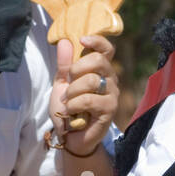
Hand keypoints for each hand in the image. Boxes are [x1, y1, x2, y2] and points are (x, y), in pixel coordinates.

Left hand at [49, 35, 118, 155]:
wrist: (70, 136)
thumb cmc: (68, 109)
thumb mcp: (62, 84)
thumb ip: (64, 65)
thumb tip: (65, 41)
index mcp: (100, 70)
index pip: (106, 49)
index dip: (97, 41)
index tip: (82, 40)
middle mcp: (110, 80)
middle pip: (99, 60)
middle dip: (77, 68)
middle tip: (68, 81)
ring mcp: (112, 95)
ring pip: (92, 80)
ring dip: (72, 91)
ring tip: (67, 101)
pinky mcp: (110, 110)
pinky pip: (90, 99)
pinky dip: (74, 104)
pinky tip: (71, 111)